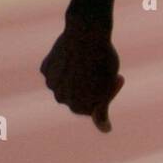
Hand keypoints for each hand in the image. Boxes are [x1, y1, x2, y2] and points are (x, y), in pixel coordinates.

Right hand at [40, 16, 124, 131]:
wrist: (87, 33)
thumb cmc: (103, 62)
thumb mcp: (107, 87)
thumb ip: (102, 109)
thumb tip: (106, 129)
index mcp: (78, 107)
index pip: (96, 107)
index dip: (108, 92)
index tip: (117, 77)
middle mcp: (60, 98)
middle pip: (80, 96)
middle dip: (93, 86)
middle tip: (106, 69)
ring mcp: (51, 83)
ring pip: (68, 83)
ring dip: (79, 76)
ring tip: (90, 62)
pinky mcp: (45, 68)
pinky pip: (57, 71)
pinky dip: (66, 65)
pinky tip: (75, 56)